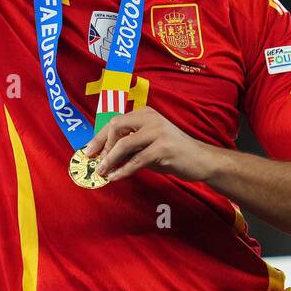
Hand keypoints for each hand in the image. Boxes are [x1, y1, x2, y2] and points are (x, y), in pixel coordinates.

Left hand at [84, 107, 218, 184]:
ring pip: (125, 144)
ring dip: (110, 160)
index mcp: (145, 114)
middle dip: (103, 146)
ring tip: (102, 172)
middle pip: (117, 128)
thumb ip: (129, 147)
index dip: (99, 137)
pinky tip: (115, 177)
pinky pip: (137, 160)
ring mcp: (158, 132)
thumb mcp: (148, 145)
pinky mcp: (164, 148)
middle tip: (97, 163)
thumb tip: (104, 158)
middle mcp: (151, 119)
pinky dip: (123, 170)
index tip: (89, 152)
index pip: (115, 122)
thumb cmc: (172, 153)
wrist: (201, 160)